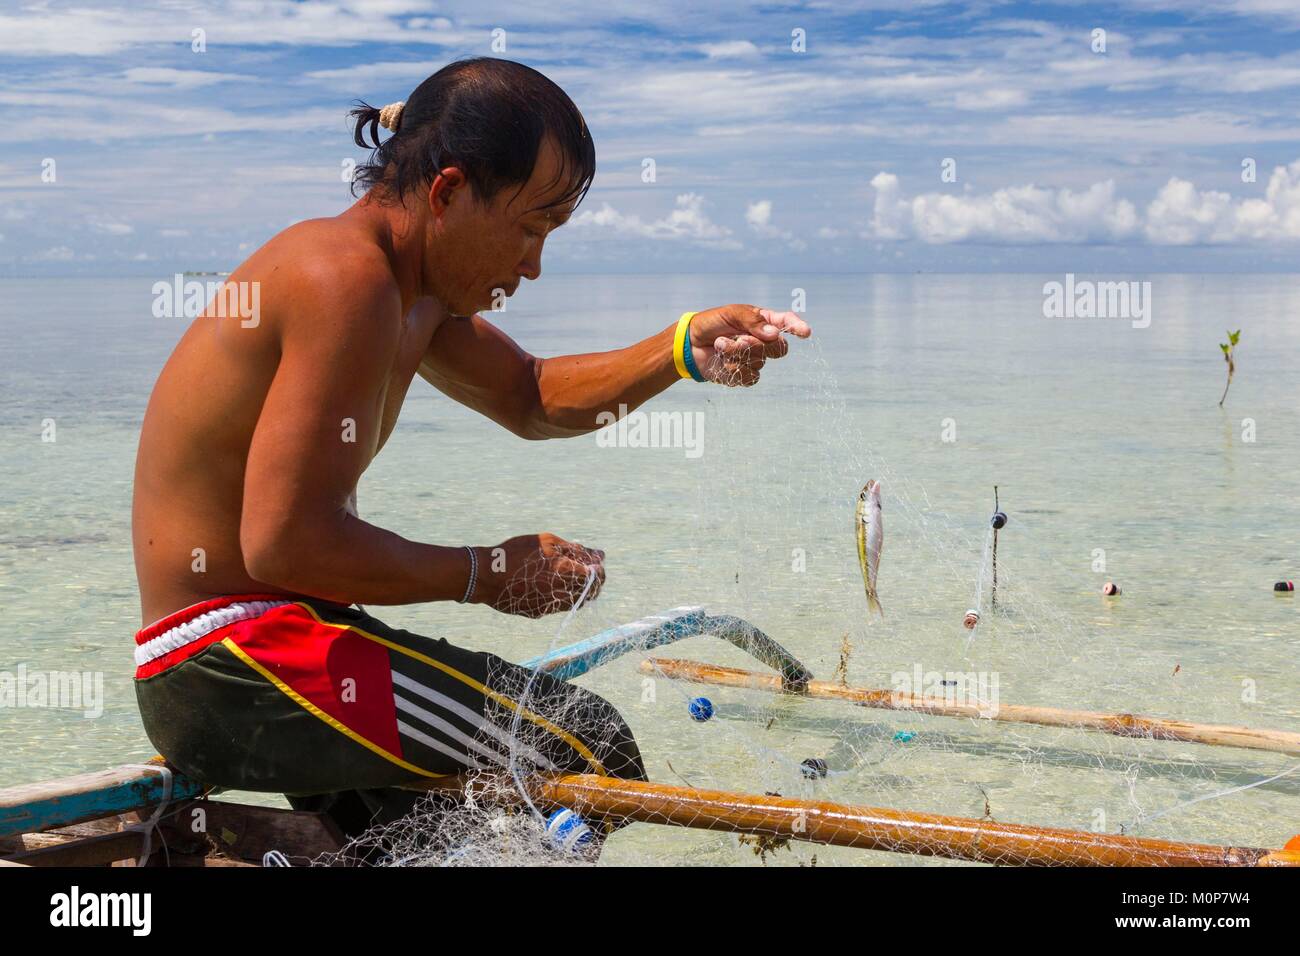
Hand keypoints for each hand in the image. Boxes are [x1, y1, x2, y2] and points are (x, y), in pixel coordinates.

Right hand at [473, 533, 604, 617]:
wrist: (484, 575)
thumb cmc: (515, 552)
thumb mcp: (547, 542)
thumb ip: (575, 550)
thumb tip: (599, 555)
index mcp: (565, 573)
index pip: (596, 577)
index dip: (600, 570)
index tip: (598, 563)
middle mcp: (560, 593)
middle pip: (589, 593)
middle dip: (593, 582)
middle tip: (588, 571)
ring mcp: (548, 606)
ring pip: (574, 603)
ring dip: (579, 591)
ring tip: (571, 577)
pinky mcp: (537, 613)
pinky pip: (557, 606)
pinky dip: (562, 596)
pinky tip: (552, 584)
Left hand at [688, 304, 811, 386]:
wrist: (690, 343)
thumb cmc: (711, 323)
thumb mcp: (731, 314)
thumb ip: (752, 322)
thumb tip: (774, 334)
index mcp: (763, 321)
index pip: (786, 323)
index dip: (797, 327)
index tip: (805, 332)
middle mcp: (762, 340)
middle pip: (779, 348)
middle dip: (757, 344)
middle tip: (738, 338)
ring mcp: (754, 359)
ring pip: (760, 362)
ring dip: (737, 354)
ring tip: (720, 345)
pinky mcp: (744, 375)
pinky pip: (750, 377)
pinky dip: (733, 368)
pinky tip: (722, 360)